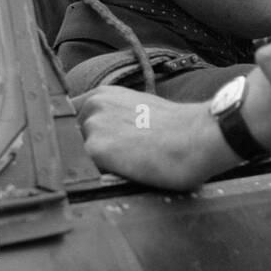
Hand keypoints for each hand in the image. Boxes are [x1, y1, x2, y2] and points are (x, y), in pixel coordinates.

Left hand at [75, 85, 232, 190]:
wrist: (197, 137)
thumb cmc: (179, 128)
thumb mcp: (141, 109)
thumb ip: (116, 117)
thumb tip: (111, 136)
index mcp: (104, 94)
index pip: (73, 119)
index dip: (83, 136)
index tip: (100, 147)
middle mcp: (94, 105)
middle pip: (74, 139)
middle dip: (91, 151)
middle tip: (123, 158)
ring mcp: (92, 126)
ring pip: (82, 155)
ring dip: (98, 164)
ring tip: (129, 164)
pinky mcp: (95, 150)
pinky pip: (90, 172)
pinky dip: (105, 176)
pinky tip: (128, 172)